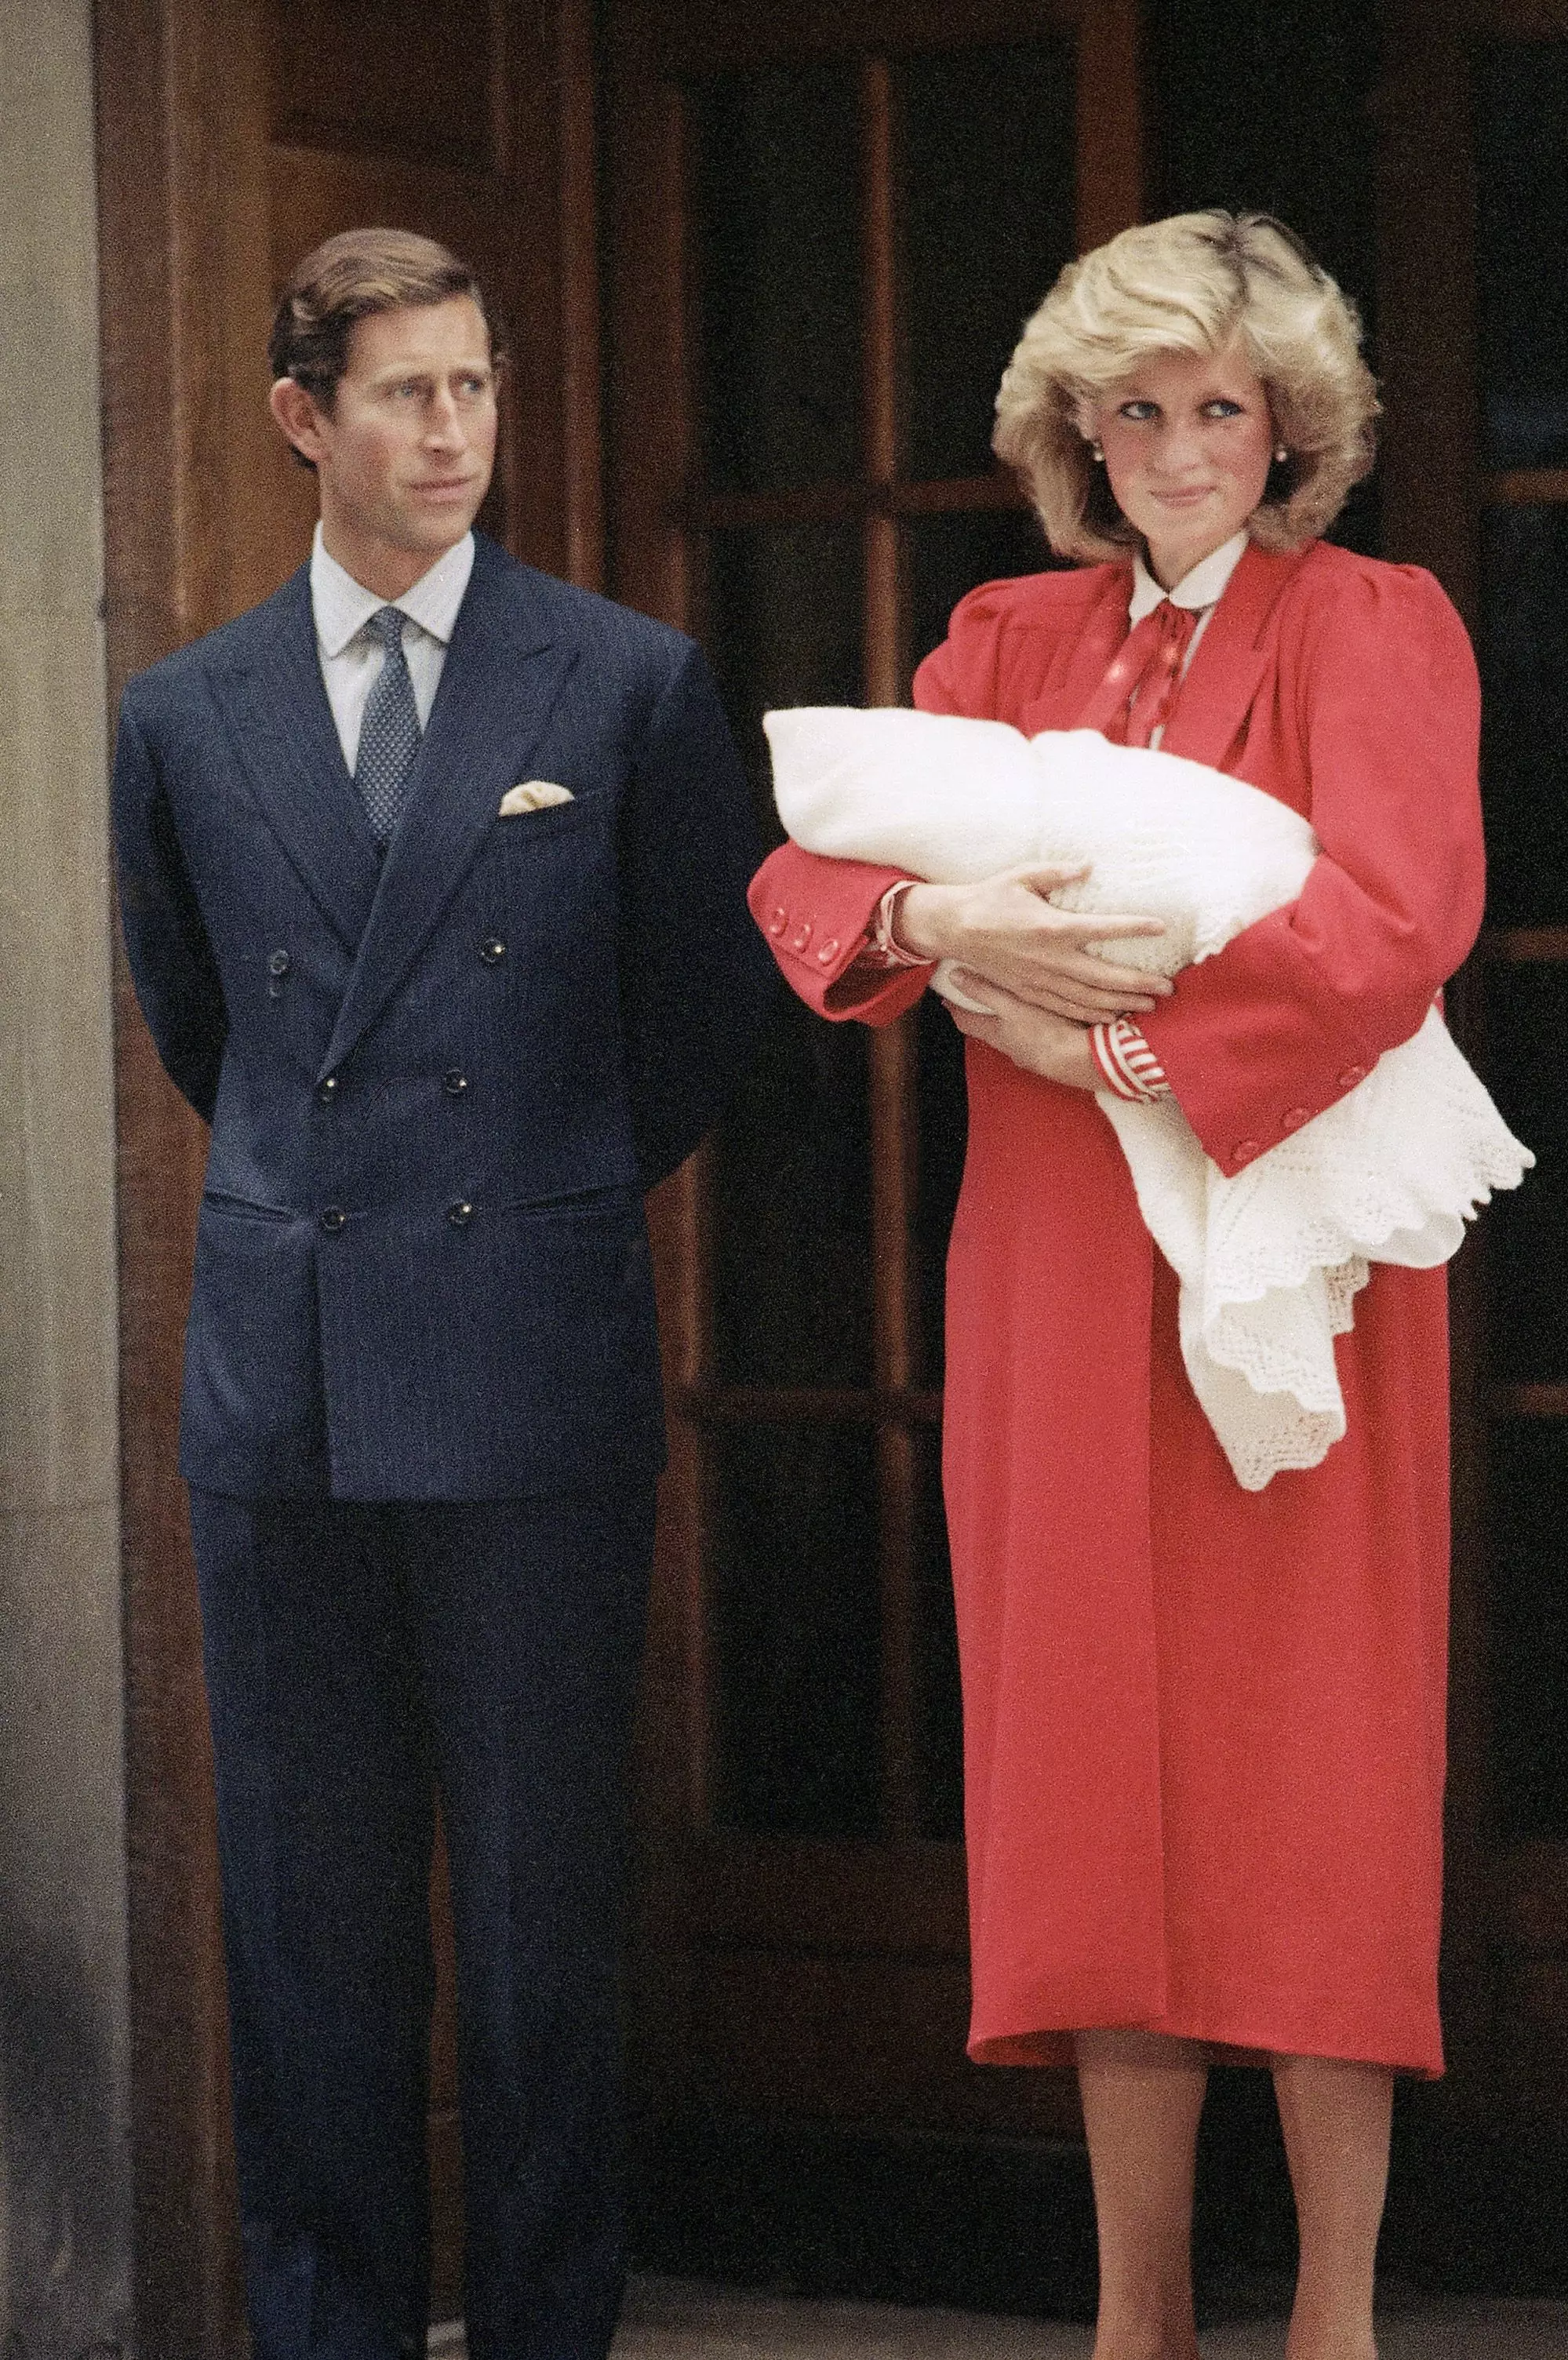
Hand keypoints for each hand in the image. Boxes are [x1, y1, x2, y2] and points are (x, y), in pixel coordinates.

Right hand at [895, 865, 1169, 1021]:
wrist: (954, 928)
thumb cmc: (990, 897)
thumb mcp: (1022, 875)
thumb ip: (1058, 872)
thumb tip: (1089, 866)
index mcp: (1052, 926)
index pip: (1103, 928)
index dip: (1134, 928)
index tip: (1161, 927)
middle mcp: (1050, 958)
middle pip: (1104, 977)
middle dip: (1138, 984)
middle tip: (1168, 989)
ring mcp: (1040, 980)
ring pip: (1088, 999)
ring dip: (1121, 1003)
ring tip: (1149, 1006)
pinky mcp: (1029, 992)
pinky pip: (1065, 1008)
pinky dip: (1091, 1015)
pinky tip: (1111, 1017)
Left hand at [942, 980, 1100, 1089]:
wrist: (1084, 1060)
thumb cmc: (1044, 1030)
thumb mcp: (1010, 1005)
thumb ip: (983, 991)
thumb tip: (953, 977)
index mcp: (997, 1034)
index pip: (967, 1022)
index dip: (956, 1010)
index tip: (947, 1001)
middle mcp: (1011, 1048)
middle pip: (990, 1031)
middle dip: (984, 1018)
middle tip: (979, 1003)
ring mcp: (1032, 1056)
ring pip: (1015, 1038)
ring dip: (1013, 1026)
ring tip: (1017, 1010)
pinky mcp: (1053, 1058)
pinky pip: (1039, 1042)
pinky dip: (1038, 1032)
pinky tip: (1049, 1025)